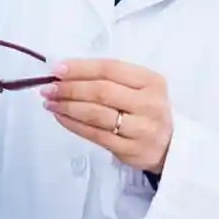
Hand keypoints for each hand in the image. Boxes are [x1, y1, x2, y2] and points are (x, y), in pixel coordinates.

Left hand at [42, 59, 172, 173]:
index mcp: (151, 81)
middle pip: (101, 91)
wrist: (170, 145)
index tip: (58, 69)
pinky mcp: (130, 150)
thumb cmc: (146, 110)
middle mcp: (149, 103)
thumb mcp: (140, 87)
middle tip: (48, 87)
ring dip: (68, 106)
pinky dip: (73, 124)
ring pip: (96, 114)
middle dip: (70, 88)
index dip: (81, 68)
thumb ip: (109, 78)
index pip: (110, 69)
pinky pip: (95, 135)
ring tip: (50, 102)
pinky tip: (61, 117)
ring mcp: (141, 129)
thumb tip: (66, 71)